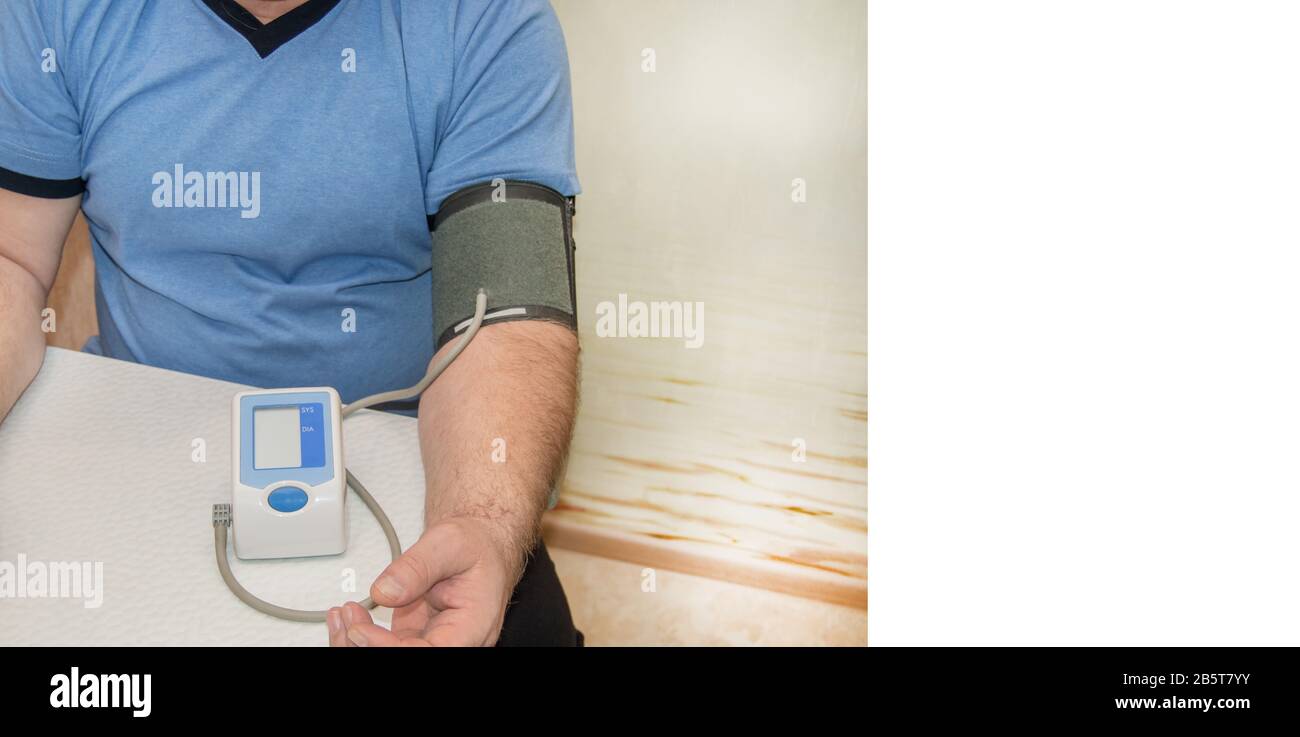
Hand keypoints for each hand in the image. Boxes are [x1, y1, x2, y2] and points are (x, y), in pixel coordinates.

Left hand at [327, 517, 516, 646]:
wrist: (479, 544)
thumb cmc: (476, 547)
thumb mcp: (449, 543)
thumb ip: (418, 566)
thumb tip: (385, 591)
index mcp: (474, 625)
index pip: (431, 652)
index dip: (389, 648)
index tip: (360, 631)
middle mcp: (453, 641)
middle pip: (406, 660)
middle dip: (368, 647)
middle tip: (347, 620)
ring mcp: (431, 640)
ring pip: (390, 656)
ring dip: (358, 643)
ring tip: (344, 615)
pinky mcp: (414, 636)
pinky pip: (384, 646)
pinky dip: (361, 635)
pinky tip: (348, 616)